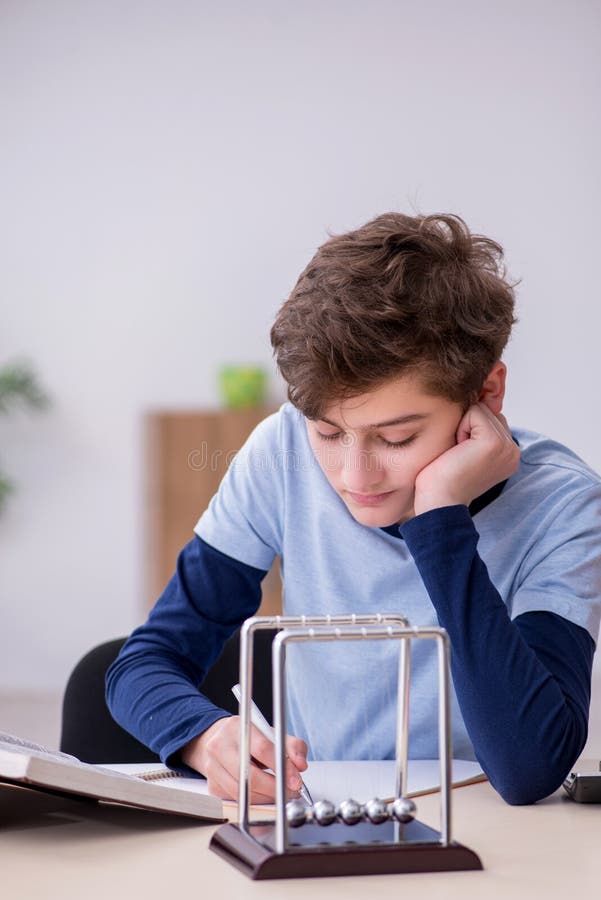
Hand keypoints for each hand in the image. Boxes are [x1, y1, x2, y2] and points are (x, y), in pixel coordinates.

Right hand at [180, 715, 307, 802]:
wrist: (218, 740)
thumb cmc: (248, 737)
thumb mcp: (271, 733)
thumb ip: (292, 745)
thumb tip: (301, 765)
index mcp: (237, 727)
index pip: (263, 749)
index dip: (282, 768)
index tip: (296, 780)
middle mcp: (220, 746)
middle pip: (251, 776)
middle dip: (276, 789)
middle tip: (291, 791)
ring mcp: (212, 767)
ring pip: (245, 793)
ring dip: (268, 798)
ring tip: (281, 793)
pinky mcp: (212, 786)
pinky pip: (238, 801)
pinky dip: (256, 801)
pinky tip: (264, 794)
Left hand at [413, 403, 519, 515]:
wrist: (438, 502)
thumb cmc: (441, 478)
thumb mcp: (466, 450)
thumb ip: (477, 430)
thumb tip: (474, 396)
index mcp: (508, 453)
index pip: (491, 419)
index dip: (469, 429)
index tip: (461, 456)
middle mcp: (513, 450)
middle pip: (487, 411)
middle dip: (467, 426)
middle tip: (459, 455)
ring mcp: (506, 446)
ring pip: (480, 409)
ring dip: (462, 426)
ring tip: (458, 453)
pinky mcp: (494, 442)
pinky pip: (474, 411)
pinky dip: (460, 427)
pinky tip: (458, 450)